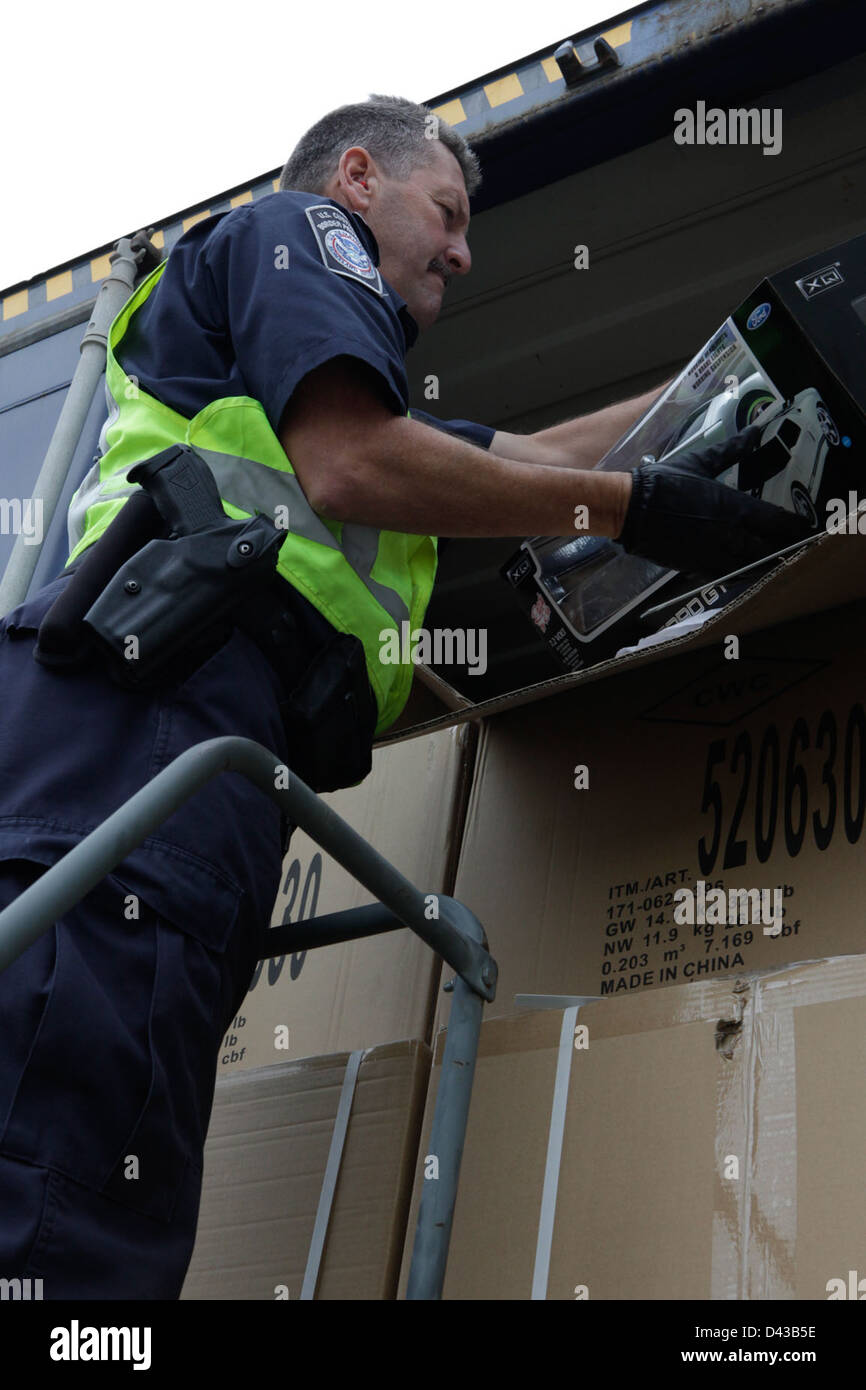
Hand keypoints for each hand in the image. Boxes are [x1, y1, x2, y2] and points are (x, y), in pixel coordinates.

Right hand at [618, 432, 812, 574]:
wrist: (629, 509)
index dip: (794, 526)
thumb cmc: (662, 483)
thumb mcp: (700, 462)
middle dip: (782, 547)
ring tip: (774, 560)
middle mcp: (727, 534)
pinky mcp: (695, 567)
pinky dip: (738, 571)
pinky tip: (743, 568)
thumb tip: (754, 431)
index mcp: (732, 506)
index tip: (804, 527)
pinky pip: (726, 574)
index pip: (775, 521)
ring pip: (749, 565)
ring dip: (763, 562)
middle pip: (767, 548)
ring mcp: (712, 554)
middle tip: (794, 546)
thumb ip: (732, 450)